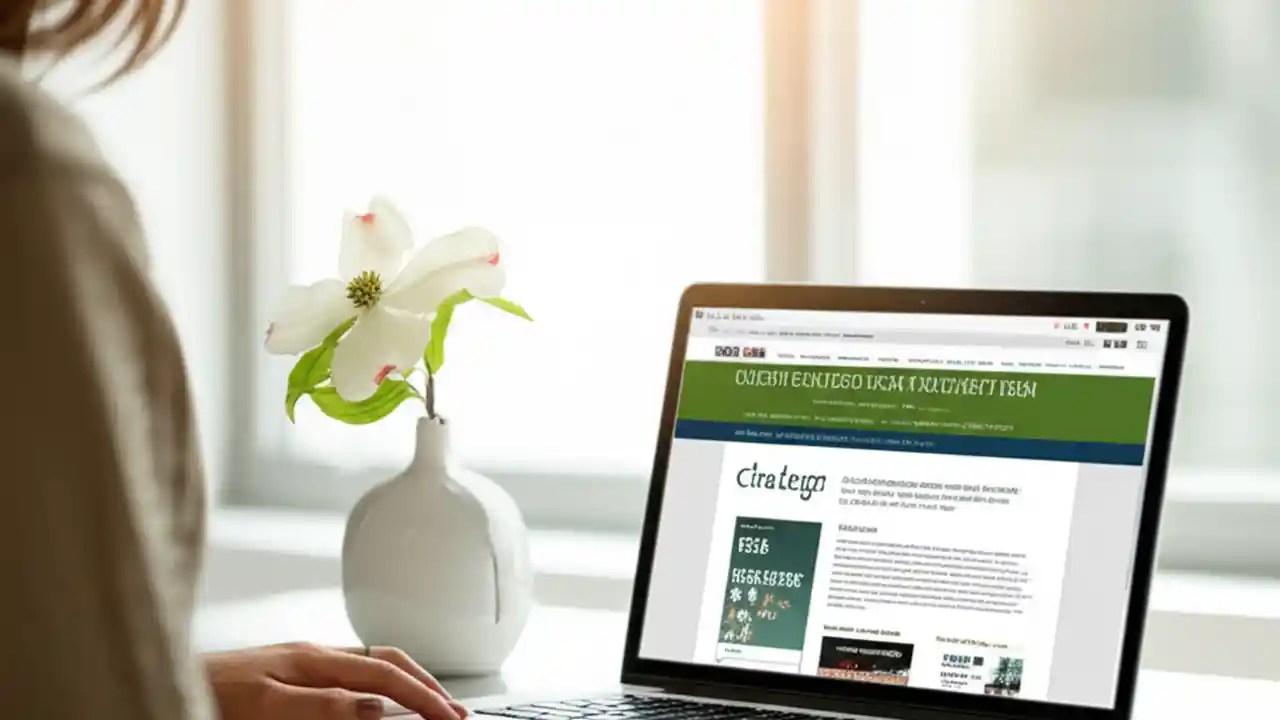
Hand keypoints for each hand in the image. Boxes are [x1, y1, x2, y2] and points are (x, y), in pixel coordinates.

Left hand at [205, 642, 467, 719]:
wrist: (159, 679)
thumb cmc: (203, 694)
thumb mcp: (264, 707)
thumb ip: (321, 704)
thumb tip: (375, 704)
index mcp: (312, 660)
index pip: (385, 674)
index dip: (423, 696)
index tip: (450, 718)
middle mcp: (311, 656)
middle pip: (386, 661)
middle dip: (426, 683)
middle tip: (454, 711)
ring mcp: (299, 663)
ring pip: (370, 664)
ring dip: (406, 682)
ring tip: (428, 701)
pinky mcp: (287, 676)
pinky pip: (348, 673)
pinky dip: (378, 683)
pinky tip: (377, 697)